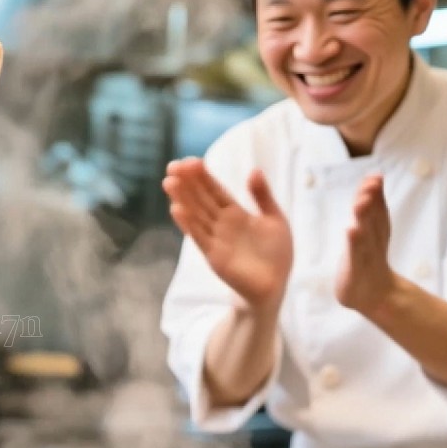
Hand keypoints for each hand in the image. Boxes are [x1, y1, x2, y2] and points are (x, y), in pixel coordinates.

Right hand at [162, 158, 292, 309]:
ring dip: (182, 199)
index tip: (190, 161)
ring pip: (196, 215)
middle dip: (187, 183)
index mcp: (235, 213)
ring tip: (169, 182)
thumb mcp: (275, 219)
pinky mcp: (214, 256)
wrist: (275, 286)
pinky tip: (177, 209)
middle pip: (201, 199)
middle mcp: (221, 224)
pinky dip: (188, 223)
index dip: (203, 176)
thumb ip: (263, 196)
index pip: (215, 190)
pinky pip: (199, 237)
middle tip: (172, 166)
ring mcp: (216, 239)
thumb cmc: (276, 255)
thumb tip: (254, 170)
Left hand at [337, 174, 396, 314]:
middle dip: (370, 201)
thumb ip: (372, 206)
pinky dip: (354, 244)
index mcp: (376, 230)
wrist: (375, 294)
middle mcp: (373, 241)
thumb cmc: (368, 258)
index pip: (376, 209)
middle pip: (372, 218)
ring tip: (359, 203)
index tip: (375, 177)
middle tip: (371, 184)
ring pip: (364, 235)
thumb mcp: (371, 229)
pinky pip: (354, 256)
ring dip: (362, 219)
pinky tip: (351, 230)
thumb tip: (375, 178)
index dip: (375, 193)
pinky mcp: (354, 270)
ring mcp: (364, 256)